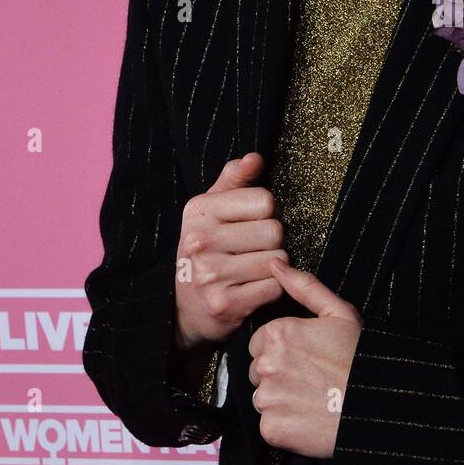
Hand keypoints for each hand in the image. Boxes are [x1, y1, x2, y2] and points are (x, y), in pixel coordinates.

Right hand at [172, 152, 287, 351]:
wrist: (186, 306)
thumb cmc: (207, 248)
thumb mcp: (213, 208)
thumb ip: (235, 179)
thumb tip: (255, 158)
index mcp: (199, 210)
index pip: (265, 201)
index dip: (265, 213)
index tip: (248, 224)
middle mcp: (199, 241)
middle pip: (274, 231)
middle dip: (271, 241)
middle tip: (251, 250)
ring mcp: (210, 275)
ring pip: (277, 260)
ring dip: (272, 266)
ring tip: (250, 269)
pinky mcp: (225, 304)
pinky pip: (274, 287)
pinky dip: (271, 289)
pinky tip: (252, 288)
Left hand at [248, 257, 363, 459]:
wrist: (377, 407)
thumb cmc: (360, 358)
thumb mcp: (338, 313)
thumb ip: (303, 286)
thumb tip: (275, 264)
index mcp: (278, 333)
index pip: (261, 343)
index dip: (285, 350)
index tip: (308, 358)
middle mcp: (267, 364)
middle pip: (259, 370)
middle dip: (280, 375)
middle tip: (313, 379)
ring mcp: (268, 398)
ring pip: (263, 398)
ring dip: (282, 401)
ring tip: (313, 398)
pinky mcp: (271, 429)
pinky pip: (269, 426)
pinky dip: (285, 426)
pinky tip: (309, 417)